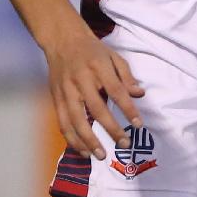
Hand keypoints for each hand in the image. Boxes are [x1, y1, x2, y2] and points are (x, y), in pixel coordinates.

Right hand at [43, 26, 145, 158]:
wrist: (62, 41)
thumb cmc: (92, 50)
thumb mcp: (113, 57)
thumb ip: (126, 76)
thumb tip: (140, 94)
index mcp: (98, 67)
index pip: (116, 91)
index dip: (128, 109)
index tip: (138, 124)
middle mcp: (80, 80)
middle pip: (96, 109)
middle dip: (111, 129)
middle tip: (124, 144)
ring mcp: (66, 91)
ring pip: (75, 120)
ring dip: (88, 140)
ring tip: (101, 155)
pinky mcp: (56, 99)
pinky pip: (63, 123)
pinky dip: (72, 139)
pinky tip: (83, 151)